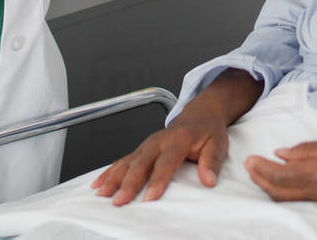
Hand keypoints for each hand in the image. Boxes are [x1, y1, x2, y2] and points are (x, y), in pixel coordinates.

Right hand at [91, 69, 262, 204]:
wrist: (199, 114)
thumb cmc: (208, 131)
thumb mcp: (218, 144)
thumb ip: (212, 162)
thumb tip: (208, 179)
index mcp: (179, 138)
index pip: (166, 161)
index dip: (157, 180)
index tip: (150, 198)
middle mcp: (159, 140)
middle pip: (141, 163)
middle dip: (128, 183)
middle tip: (120, 201)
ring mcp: (148, 144)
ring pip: (128, 162)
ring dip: (114, 178)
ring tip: (103, 194)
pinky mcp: (142, 149)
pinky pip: (123, 160)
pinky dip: (109, 171)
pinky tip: (98, 183)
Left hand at [244, 137, 316, 202]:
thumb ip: (305, 150)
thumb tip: (279, 154)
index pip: (279, 175)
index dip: (260, 168)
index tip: (249, 158)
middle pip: (279, 191)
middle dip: (259, 179)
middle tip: (248, 165)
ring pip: (287, 198)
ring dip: (269, 186)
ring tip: (258, 171)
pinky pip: (299, 198)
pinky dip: (284, 189)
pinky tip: (281, 177)